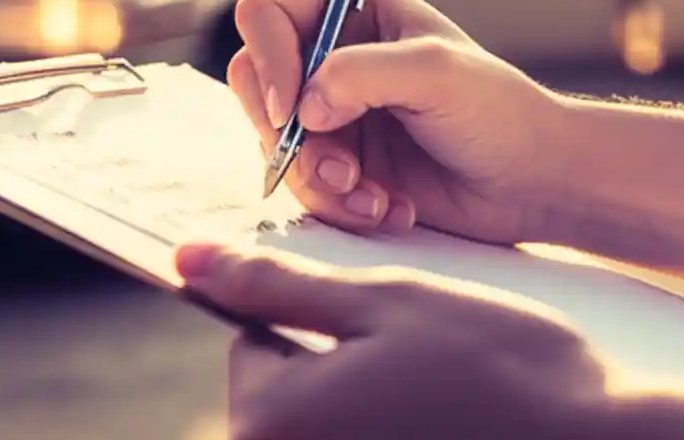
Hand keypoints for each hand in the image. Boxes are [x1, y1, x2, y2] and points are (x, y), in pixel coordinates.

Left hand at [176, 243, 606, 439]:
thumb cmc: (496, 364)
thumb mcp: (380, 301)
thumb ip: (275, 284)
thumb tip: (187, 259)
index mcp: (273, 421)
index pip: (250, 345)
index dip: (313, 314)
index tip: (374, 315)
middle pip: (287, 393)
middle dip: (339, 362)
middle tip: (418, 357)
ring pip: (331, 422)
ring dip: (373, 398)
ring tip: (444, 391)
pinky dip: (401, 425)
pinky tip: (453, 421)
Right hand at [230, 0, 568, 242]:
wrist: (533, 183)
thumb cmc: (501, 113)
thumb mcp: (435, 72)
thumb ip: (361, 73)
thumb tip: (302, 108)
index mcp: (352, 8)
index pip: (265, 16)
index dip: (268, 61)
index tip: (292, 111)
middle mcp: (332, 55)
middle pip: (253, 84)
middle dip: (287, 137)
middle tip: (336, 167)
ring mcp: (332, 112)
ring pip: (274, 145)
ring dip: (321, 181)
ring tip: (376, 197)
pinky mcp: (339, 162)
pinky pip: (303, 186)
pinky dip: (339, 206)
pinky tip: (389, 209)